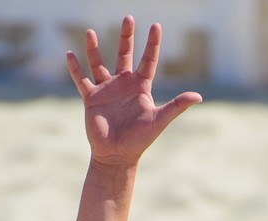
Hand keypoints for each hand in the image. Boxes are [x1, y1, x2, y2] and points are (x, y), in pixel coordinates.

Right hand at [66, 17, 200, 169]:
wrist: (117, 156)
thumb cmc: (140, 140)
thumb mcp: (159, 120)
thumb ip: (177, 106)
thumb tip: (199, 97)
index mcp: (141, 87)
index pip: (148, 60)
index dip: (152, 44)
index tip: (156, 25)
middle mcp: (123, 84)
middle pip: (124, 54)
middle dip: (126, 37)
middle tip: (128, 17)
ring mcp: (106, 90)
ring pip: (99, 63)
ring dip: (94, 48)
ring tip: (90, 31)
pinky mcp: (91, 98)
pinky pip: (81, 79)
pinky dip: (74, 68)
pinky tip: (69, 54)